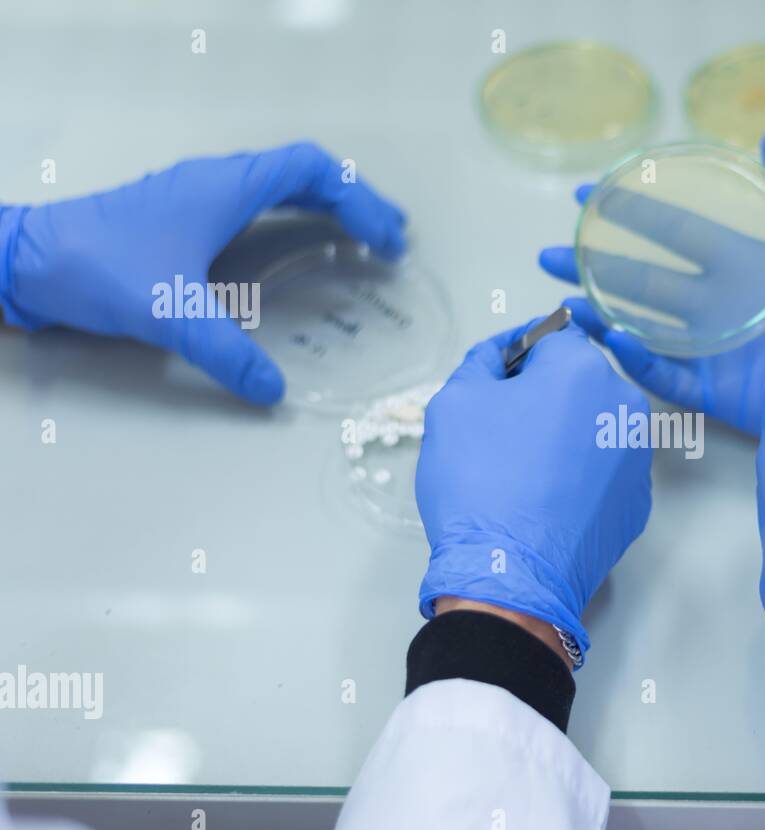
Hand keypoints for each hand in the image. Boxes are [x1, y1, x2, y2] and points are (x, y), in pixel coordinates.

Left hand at [0, 142, 406, 404]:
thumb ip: (225, 352)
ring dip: (327, 207)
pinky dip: (294, 218)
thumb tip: (273, 390)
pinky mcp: (183, 215)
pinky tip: (300, 250)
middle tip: (393, 241)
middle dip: (356, 202)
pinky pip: (257, 203)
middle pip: (305, 173)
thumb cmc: (99, 268)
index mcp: (224, 187)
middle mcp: (217, 181)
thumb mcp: (169, 313)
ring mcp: (199, 195)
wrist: (27, 259)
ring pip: (281, 185)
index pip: (311, 169)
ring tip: (362, 241)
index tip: (384, 241)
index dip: (358, 199)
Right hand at [415, 319, 652, 661]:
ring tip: (522, 470)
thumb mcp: (456, 402)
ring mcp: (637, 458)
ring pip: (594, 427)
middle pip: (579, 382)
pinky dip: (580, 476)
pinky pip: (604, 472)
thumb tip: (501, 353)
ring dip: (564, 435)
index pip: (551, 337)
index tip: (496, 381)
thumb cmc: (479, 483)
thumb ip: (482, 361)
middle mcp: (624, 406)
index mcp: (583, 369)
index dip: (517, 355)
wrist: (508, 576)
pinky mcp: (636, 503)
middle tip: (502, 431)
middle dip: (544, 395)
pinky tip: (545, 499)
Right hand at [539, 133, 764, 481]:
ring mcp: (718, 352)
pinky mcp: (721, 394)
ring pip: (645, 328)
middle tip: (551, 252)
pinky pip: (666, 378)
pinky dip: (634, 360)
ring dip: (601, 309)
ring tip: (562, 294)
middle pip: (646, 280)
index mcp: (747, 267)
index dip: (634, 213)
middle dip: (596, 263)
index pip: (677, 233)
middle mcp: (723, 307)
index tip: (592, 196)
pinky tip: (608, 336)